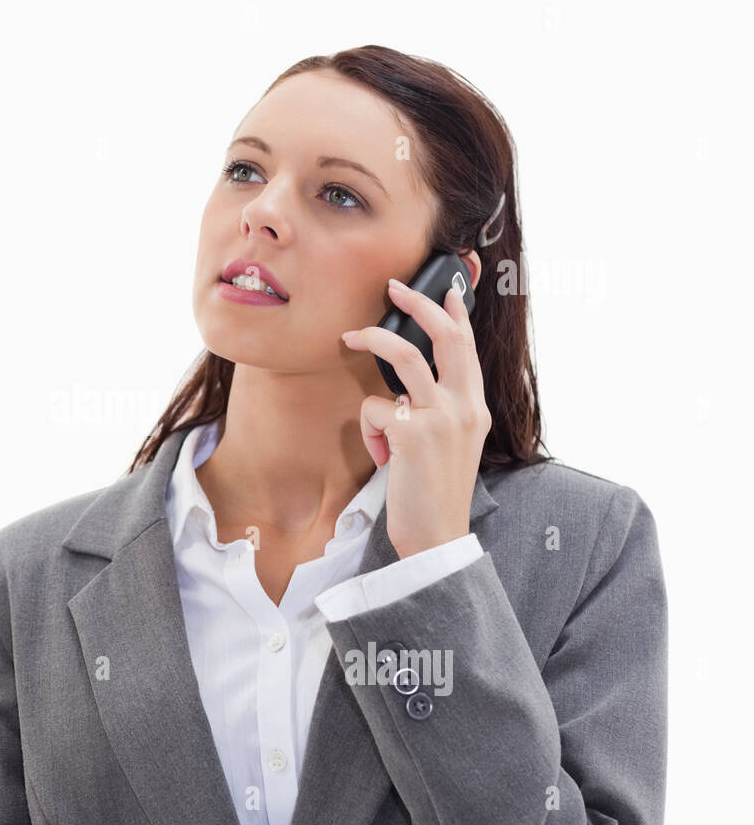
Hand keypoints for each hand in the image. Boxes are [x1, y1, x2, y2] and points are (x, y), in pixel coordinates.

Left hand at [339, 277, 491, 559]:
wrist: (436, 536)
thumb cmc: (433, 492)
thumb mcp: (449, 444)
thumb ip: (440, 410)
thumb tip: (406, 386)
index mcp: (475, 408)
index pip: (468, 348)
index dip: (456, 313)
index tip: (446, 287)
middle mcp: (465, 407)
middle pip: (444, 335)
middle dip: (416, 303)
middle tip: (391, 287)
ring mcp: (441, 417)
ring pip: (403, 355)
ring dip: (371, 338)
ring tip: (349, 338)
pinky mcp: (413, 432)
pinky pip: (375, 407)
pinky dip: (370, 430)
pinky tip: (382, 457)